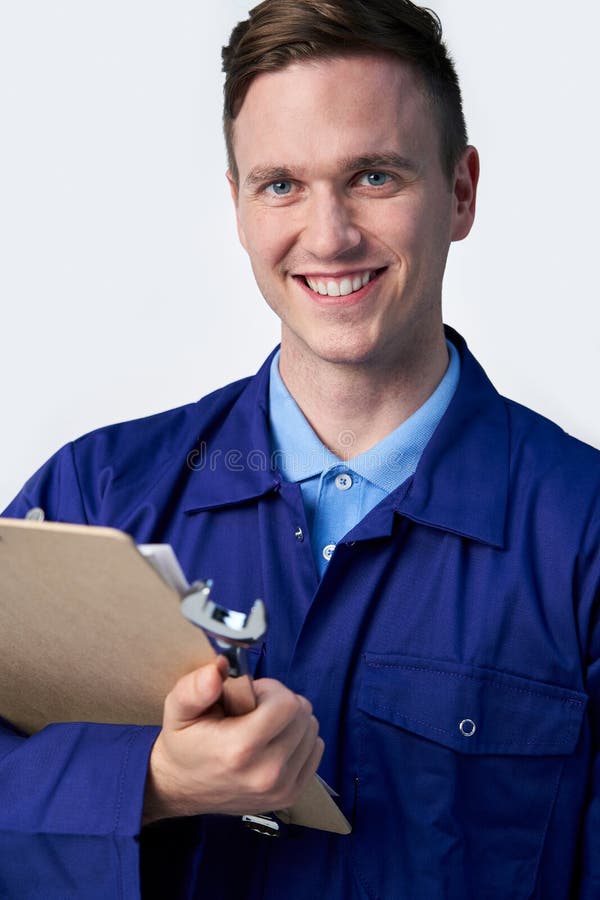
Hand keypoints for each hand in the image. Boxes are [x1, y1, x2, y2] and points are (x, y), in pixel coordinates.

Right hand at [142, 657, 323, 823]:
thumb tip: (217, 670)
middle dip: (280, 703)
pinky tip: (274, 742)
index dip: (270, 690)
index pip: (287, 704)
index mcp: (240, 750)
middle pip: (303, 715)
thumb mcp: (178, 710)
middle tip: (254, 711)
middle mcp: (266, 773)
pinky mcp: (291, 796)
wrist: (182, 789)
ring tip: (263, 727)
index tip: (251, 696)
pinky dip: (299, 739)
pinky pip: (315, 749)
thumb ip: (194, 688)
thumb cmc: (184, 743)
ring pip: (311, 730)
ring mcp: (281, 788)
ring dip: (291, 721)